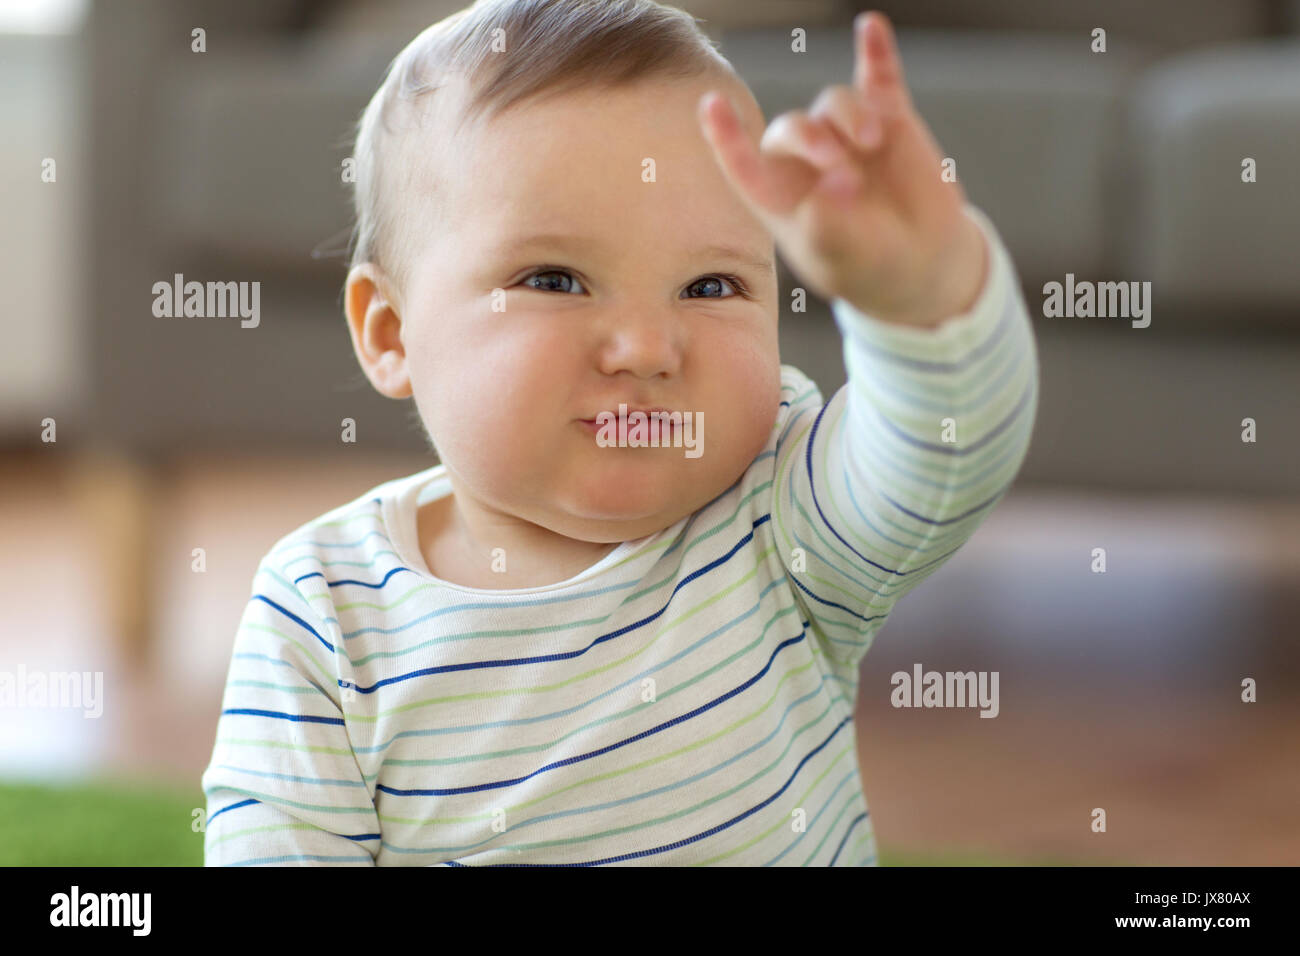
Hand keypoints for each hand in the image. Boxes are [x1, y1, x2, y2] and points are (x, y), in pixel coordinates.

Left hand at [698, 11, 986, 327]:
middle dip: (812, 142)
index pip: (743, 164)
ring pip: (834, 104)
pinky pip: (877, 77)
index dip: (726, 136)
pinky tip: (872, 28)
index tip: (711, 105)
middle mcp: (805, 159)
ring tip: (871, 146)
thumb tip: (828, 189)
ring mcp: (845, 134)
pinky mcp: (888, 117)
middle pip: (792, 127)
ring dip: (849, 118)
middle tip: (843, 175)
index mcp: (778, 196)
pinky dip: (876, 53)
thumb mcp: (842, 258)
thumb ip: (828, 229)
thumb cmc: (865, 261)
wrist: (919, 257)